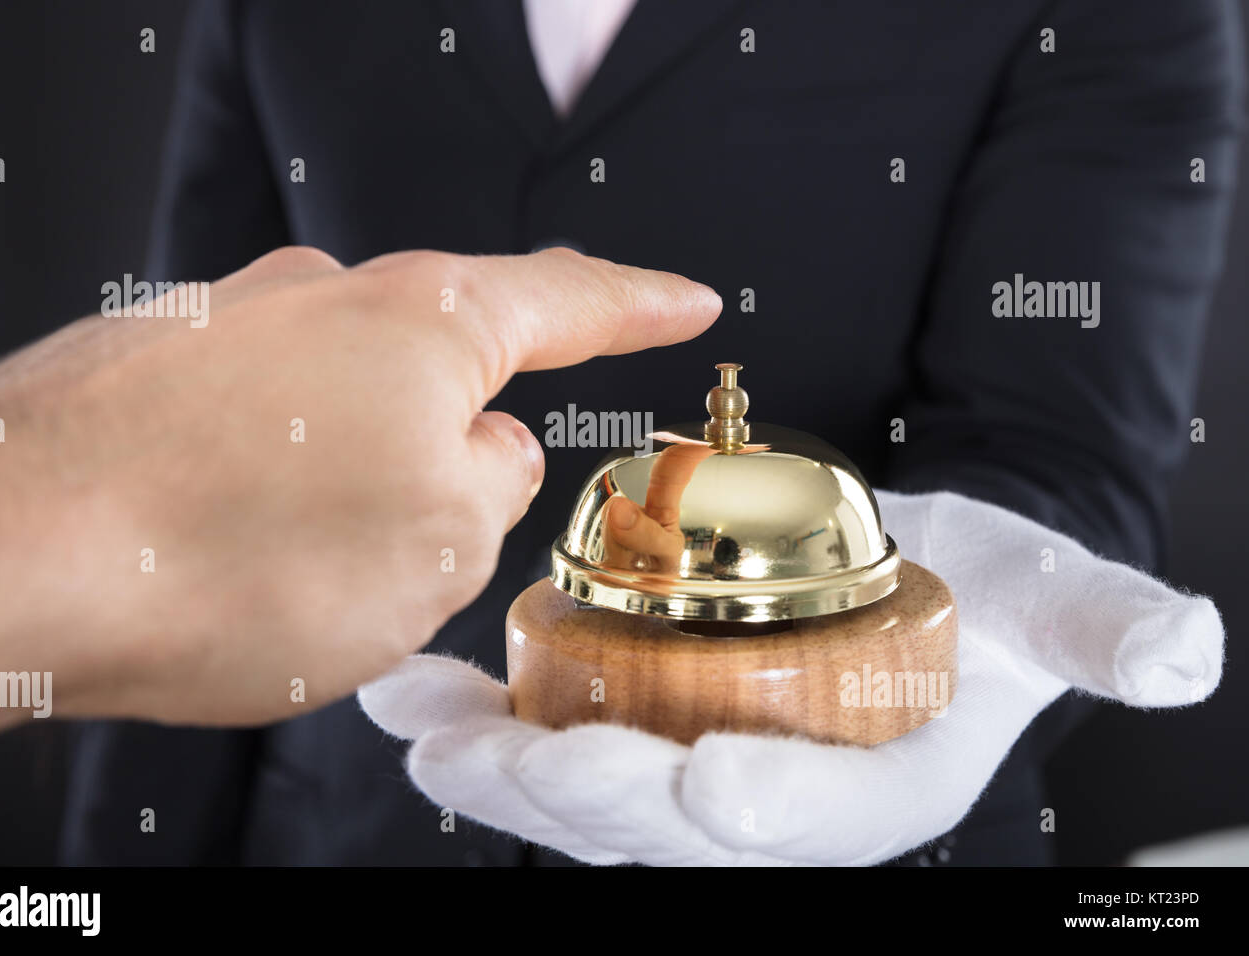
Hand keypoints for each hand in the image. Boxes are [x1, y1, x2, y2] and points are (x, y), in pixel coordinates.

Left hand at [0, 246, 720, 743]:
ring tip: (289, 579)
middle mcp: (324, 298)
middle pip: (437, 372)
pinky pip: (248, 435)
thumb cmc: (230, 556)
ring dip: (337, 497)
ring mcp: (226, 323)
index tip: (685, 299)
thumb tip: (482, 447)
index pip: (568, 300)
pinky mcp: (145, 367)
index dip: (639, 305)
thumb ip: (496, 481)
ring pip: (337, 418)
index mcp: (425, 322)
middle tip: (414, 549)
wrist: (4, 560)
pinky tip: (223, 556)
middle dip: (445, 462)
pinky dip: (255, 497)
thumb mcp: (442, 547)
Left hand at [357, 490, 1222, 865]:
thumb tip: (1183, 650)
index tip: (715, 785)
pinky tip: (411, 692)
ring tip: (430, 726)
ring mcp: (678, 774)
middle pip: (669, 824)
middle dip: (598, 798)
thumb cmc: (971, 598)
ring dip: (500, 765)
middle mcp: (757, 807)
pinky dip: (476, 719)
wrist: (898, 582)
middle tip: (533, 762)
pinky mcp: (624, 731)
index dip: (773, 808)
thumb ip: (1100, 625)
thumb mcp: (1047, 599)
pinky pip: (543, 740)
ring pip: (581, 797)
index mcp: (865, 793)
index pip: (818, 821)